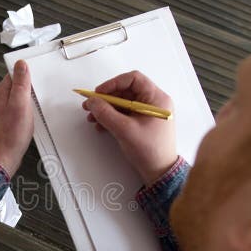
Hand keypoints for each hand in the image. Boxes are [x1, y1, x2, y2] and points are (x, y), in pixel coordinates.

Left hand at [0, 60, 33, 176]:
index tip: (36, 78)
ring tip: (35, 107)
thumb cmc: (10, 134)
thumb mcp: (20, 104)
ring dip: (29, 101)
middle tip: (37, 95)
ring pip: (19, 98)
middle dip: (29, 88)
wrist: (3, 157)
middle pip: (17, 85)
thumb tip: (21, 65)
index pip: (14, 73)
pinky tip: (31, 118)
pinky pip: (19, 109)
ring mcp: (3, 111)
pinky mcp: (7, 120)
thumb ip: (21, 83)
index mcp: (1, 92)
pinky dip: (27, 111)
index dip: (26, 73)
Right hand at [82, 70, 176, 185]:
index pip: (134, 79)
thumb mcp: (124, 130)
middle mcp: (153, 103)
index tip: (99, 92)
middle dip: (106, 98)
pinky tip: (101, 125)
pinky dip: (111, 117)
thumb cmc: (151, 151)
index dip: (114, 83)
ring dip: (106, 109)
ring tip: (93, 117)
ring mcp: (147, 113)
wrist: (159, 172)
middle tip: (91, 105)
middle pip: (126, 91)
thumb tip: (92, 102)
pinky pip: (124, 114)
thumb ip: (106, 113)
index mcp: (156, 99)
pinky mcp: (141, 123)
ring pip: (123, 103)